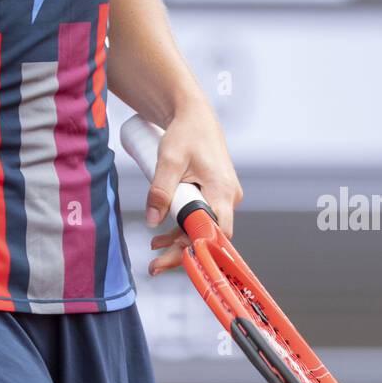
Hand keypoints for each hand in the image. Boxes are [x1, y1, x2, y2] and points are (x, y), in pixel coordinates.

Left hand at [145, 104, 242, 275]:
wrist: (194, 116)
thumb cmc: (186, 133)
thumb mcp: (168, 160)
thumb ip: (160, 191)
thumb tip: (152, 220)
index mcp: (222, 189)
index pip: (216, 230)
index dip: (197, 248)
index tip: (174, 259)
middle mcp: (228, 196)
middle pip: (208, 234)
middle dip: (182, 251)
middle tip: (156, 266)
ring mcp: (223, 196)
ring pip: (202, 227)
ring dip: (179, 240)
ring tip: (154, 249)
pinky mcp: (214, 195)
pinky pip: (200, 217)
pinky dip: (182, 227)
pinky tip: (162, 235)